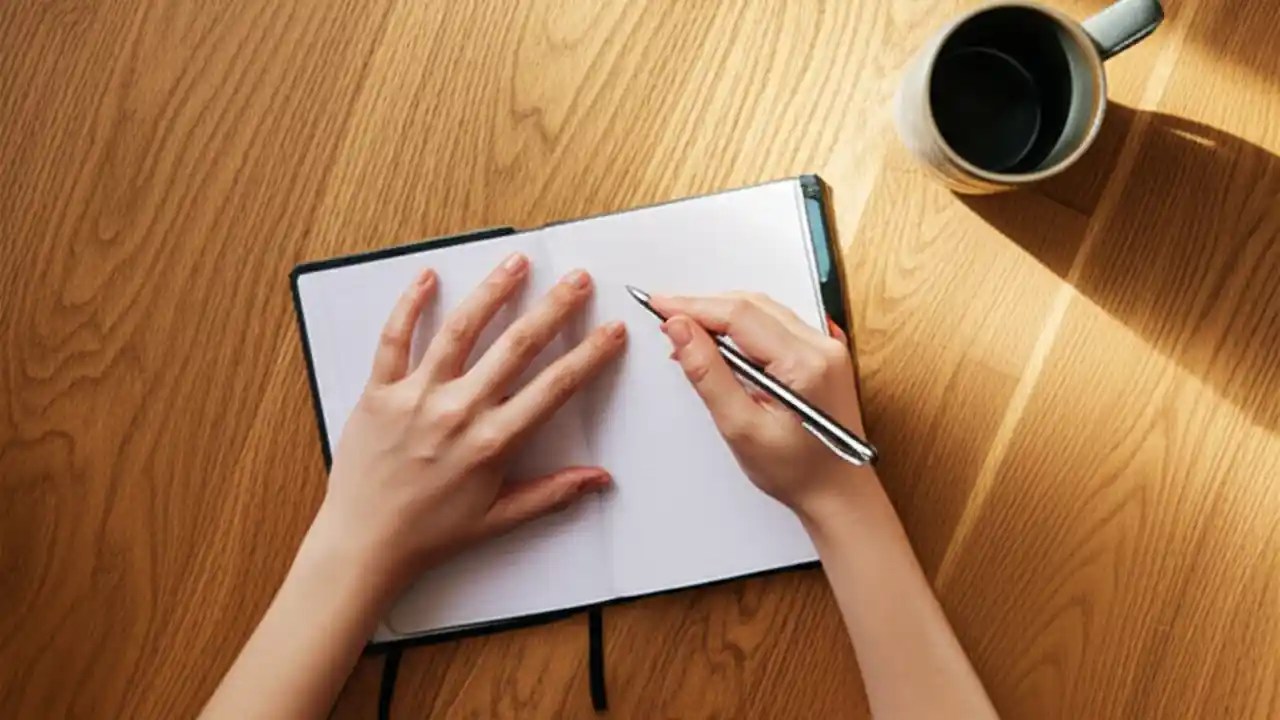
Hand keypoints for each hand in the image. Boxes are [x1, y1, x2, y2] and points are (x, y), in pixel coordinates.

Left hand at [313, 254, 626, 599]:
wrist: (364, 543)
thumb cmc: (431, 534)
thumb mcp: (499, 518)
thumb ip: (552, 493)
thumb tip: (599, 479)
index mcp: (492, 442)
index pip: (554, 387)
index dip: (589, 355)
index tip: (611, 330)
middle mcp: (458, 411)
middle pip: (516, 346)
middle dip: (553, 308)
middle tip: (578, 280)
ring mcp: (417, 396)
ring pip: (460, 330)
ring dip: (492, 291)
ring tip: (517, 261)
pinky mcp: (379, 392)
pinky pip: (394, 339)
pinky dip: (409, 304)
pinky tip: (427, 276)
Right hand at [651, 292, 870, 520]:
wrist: (838, 492)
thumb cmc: (796, 471)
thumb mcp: (740, 427)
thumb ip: (708, 373)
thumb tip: (680, 330)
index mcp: (805, 364)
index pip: (739, 315)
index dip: (694, 306)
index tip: (659, 305)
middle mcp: (822, 347)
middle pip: (752, 305)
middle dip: (704, 307)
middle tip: (666, 317)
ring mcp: (826, 347)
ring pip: (764, 310)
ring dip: (722, 314)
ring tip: (688, 332)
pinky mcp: (823, 353)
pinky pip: (777, 323)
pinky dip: (743, 325)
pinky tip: (721, 341)